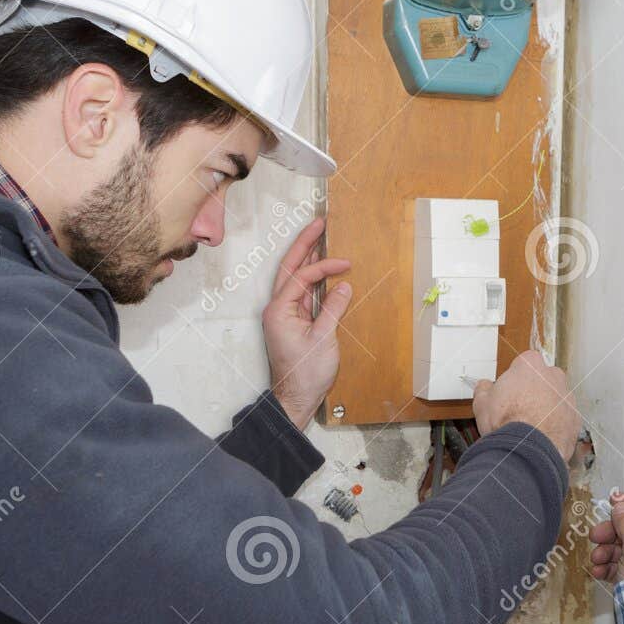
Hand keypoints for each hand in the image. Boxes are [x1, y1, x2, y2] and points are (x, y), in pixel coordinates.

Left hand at [263, 218, 351, 430]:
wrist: (295, 399)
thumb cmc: (305, 373)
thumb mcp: (323, 339)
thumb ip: (333, 309)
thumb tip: (343, 285)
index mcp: (279, 310)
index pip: (301, 277)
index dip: (324, 266)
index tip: (345, 264)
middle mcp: (278, 309)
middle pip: (291, 269)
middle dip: (305, 245)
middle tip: (318, 223)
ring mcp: (285, 316)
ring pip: (296, 280)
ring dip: (308, 260)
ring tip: (320, 238)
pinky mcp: (294, 323)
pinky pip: (304, 295)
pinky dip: (314, 281)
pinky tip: (324, 271)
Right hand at [470, 350, 578, 461]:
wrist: (528, 450)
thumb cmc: (507, 423)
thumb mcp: (482, 402)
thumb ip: (484, 389)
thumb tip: (484, 387)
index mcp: (531, 365)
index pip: (523, 364)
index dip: (514, 379)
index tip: (508, 391)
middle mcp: (553, 376)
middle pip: (542, 379)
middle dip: (533, 390)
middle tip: (518, 408)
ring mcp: (567, 397)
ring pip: (555, 398)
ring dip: (545, 408)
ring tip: (529, 426)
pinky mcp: (574, 418)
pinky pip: (564, 417)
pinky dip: (555, 424)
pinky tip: (541, 436)